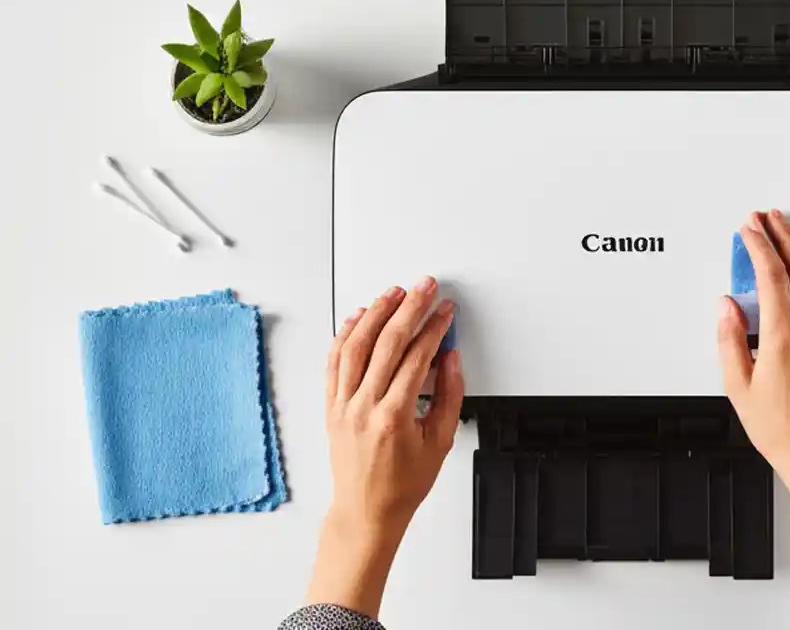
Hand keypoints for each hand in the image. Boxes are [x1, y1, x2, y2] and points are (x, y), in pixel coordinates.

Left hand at [306, 277, 462, 616]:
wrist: (366, 510)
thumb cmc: (402, 484)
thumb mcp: (439, 442)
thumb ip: (448, 396)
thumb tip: (449, 359)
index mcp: (393, 417)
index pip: (416, 357)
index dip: (434, 328)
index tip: (445, 311)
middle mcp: (363, 407)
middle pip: (386, 343)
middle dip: (409, 309)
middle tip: (424, 288)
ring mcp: (342, 405)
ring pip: (355, 345)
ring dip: (375, 313)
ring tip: (392, 293)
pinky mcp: (330, 406)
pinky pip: (334, 362)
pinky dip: (345, 335)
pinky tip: (357, 317)